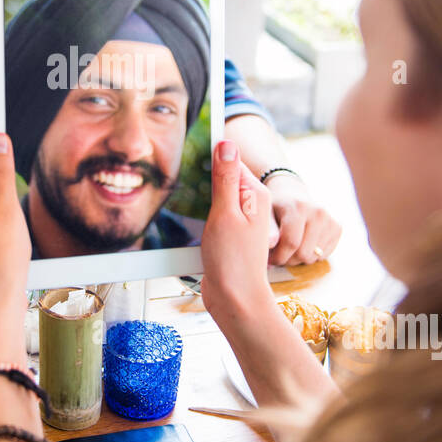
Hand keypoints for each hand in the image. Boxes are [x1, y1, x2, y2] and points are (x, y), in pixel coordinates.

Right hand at [200, 140, 276, 326]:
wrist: (235, 299)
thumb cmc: (232, 260)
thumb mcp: (225, 213)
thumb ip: (226, 178)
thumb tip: (227, 143)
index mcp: (255, 194)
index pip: (231, 160)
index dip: (210, 156)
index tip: (190, 157)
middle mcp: (252, 204)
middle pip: (225, 175)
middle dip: (205, 176)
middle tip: (186, 182)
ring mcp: (242, 219)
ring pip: (218, 193)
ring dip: (202, 195)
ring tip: (189, 201)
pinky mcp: (231, 232)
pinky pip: (216, 210)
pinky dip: (203, 210)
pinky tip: (193, 217)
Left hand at [264, 173, 341, 266]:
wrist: (293, 193)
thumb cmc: (276, 207)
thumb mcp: (266, 214)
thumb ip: (268, 229)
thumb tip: (270, 243)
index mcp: (298, 207)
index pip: (291, 243)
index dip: (279, 257)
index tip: (271, 259)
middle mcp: (318, 212)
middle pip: (303, 253)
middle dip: (288, 260)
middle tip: (280, 254)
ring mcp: (330, 220)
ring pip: (313, 257)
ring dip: (299, 259)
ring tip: (290, 248)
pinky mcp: (337, 228)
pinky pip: (324, 255)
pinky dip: (311, 255)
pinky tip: (303, 244)